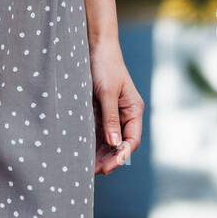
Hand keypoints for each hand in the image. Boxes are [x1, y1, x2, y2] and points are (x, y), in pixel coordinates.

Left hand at [89, 41, 144, 175]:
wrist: (95, 45)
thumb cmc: (105, 65)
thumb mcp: (107, 92)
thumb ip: (111, 118)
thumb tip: (115, 145)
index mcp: (134, 110)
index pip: (131, 140)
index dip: (121, 156)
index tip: (108, 167)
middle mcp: (125, 115)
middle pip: (120, 144)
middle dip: (109, 159)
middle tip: (93, 172)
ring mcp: (112, 114)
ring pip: (108, 141)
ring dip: (99, 154)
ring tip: (86, 167)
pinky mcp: (99, 111)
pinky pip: (97, 132)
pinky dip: (91, 143)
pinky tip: (82, 153)